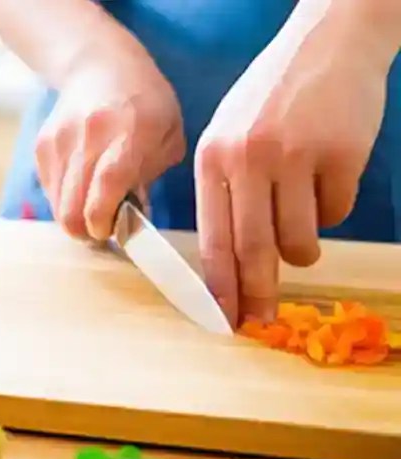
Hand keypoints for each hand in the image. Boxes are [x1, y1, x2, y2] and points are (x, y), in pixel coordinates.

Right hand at [35, 57, 185, 240]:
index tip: (109, 232)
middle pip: (73, 206)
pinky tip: (82, 184)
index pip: (107, 184)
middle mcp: (91, 134)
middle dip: (86, 230)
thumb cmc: (144, 104)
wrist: (99, 66)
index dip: (103, 219)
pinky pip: (50, 191)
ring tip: (94, 207)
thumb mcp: (167, 135)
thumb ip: (150, 177)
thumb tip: (132, 219)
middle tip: (104, 228)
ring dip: (75, 217)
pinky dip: (65, 198)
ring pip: (58, 205)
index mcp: (132, 131)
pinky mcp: (42, 146)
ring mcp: (61, 140)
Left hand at [195, 4, 396, 326]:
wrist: (328, 43)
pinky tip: (327, 183)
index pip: (212, 239)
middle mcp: (248, 158)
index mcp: (213, 159)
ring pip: (298, 238)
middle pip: (253, 249)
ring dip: (302, 252)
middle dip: (257, 292)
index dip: (219, 287)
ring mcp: (296, 155)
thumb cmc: (273, 98)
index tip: (224, 319)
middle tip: (262, 319)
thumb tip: (227, 264)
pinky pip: (335, 211)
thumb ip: (225, 191)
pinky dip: (332, 211)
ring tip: (302, 243)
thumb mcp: (229, 136)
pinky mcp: (341, 153)